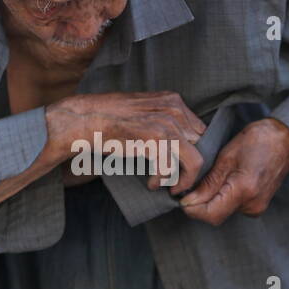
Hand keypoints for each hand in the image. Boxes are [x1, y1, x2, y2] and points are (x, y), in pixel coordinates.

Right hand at [47, 91, 205, 192]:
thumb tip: (185, 144)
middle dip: (192, 169)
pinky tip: (151, 183)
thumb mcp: (145, 112)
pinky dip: (163, 181)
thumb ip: (166, 121)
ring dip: (181, 179)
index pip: (201, 132)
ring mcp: (167, 124)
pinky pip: (172, 169)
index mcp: (174, 101)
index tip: (184, 169)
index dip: (195, 153)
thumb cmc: (111, 120)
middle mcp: (174, 110)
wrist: (86, 120)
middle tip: (178, 182)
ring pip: (195, 161)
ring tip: (167, 187)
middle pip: (202, 146)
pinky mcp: (156, 140)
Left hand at [179, 118, 288, 225]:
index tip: (181, 196)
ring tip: (210, 178)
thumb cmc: (259, 139)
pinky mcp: (259, 205)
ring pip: (223, 211)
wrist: (287, 138)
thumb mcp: (227, 156)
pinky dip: (223, 198)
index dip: (191, 208)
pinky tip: (224, 181)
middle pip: (215, 215)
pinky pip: (233, 207)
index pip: (209, 214)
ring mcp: (257, 207)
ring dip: (211, 200)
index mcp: (244, 190)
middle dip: (199, 204)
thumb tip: (188, 200)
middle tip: (190, 185)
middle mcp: (252, 205)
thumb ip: (208, 182)